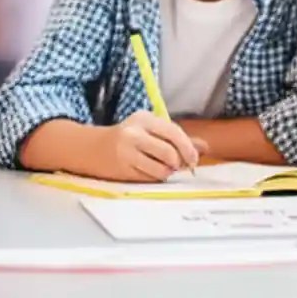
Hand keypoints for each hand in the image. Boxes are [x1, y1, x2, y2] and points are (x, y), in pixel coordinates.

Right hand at [91, 111, 206, 182]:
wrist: (90, 148)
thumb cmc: (128, 138)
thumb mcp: (151, 131)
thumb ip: (178, 138)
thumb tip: (205, 147)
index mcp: (145, 119)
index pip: (174, 133)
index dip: (188, 148)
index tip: (194, 160)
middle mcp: (134, 133)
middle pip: (169, 153)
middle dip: (178, 163)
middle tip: (177, 166)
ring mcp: (125, 152)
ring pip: (160, 169)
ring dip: (167, 173)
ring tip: (163, 169)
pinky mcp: (121, 169)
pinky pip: (148, 178)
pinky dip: (155, 178)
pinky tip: (149, 172)